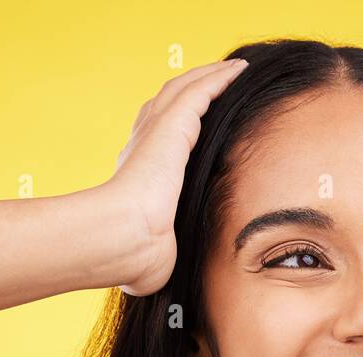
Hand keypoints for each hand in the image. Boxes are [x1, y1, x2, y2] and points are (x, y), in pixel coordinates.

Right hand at [104, 59, 249, 296]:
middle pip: (169, 106)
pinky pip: (200, 90)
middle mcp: (142, 145)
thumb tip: (154, 280)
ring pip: (184, 90)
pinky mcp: (171, 124)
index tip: (193, 125)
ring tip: (233, 70)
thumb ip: (156, 256)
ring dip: (209, 77)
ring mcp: (154, 132)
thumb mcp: (151, 255)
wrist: (124, 240)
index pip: (156, 139)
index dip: (173, 127)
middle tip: (216, 85)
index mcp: (137, 173)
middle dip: (192, 93)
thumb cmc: (133, 257)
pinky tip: (238, 71)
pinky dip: (219, 77)